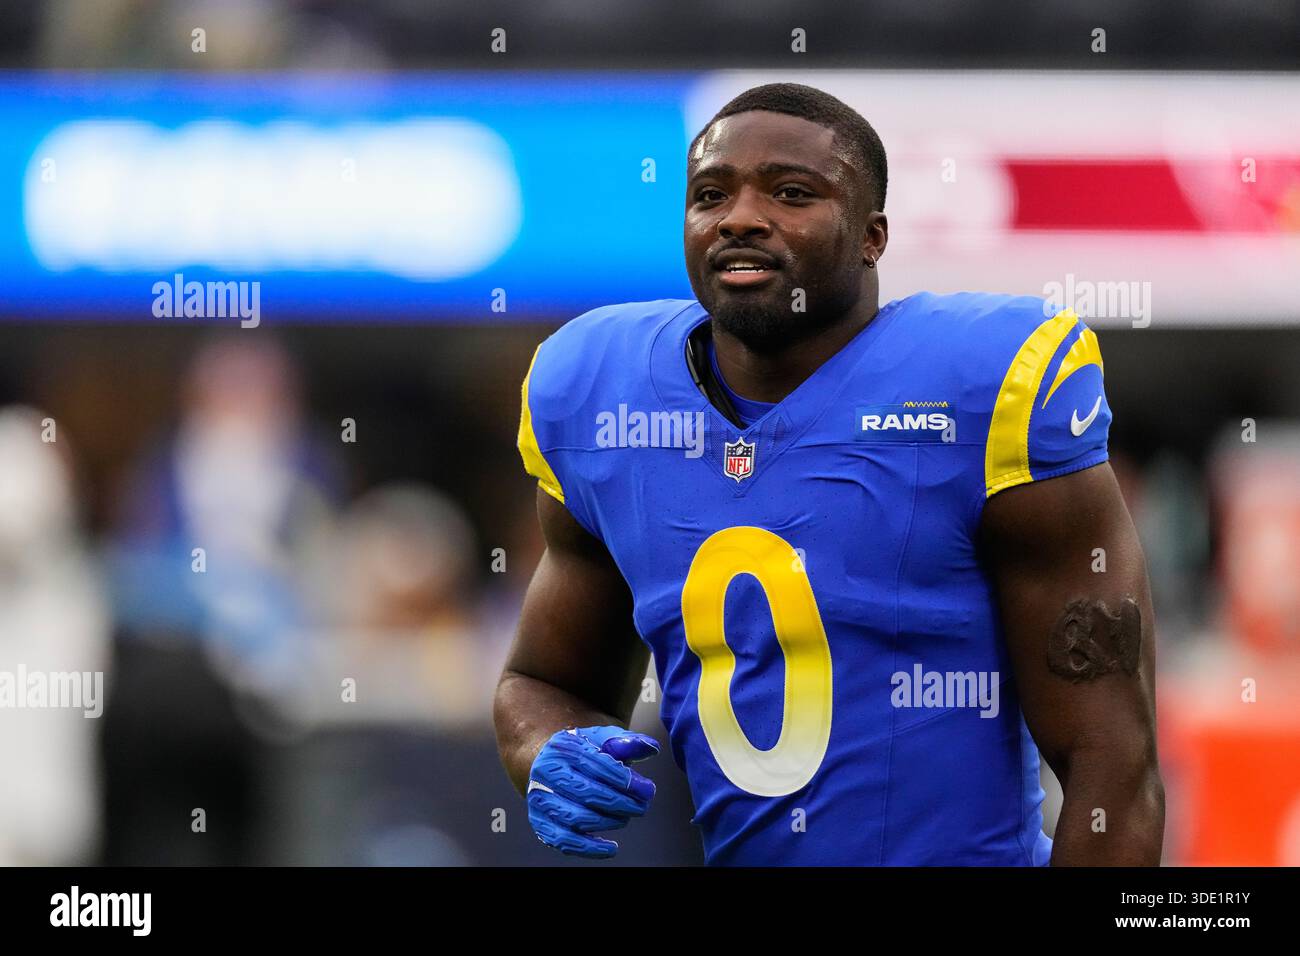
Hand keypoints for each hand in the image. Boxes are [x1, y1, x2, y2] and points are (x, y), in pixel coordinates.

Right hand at [526, 725, 658, 858]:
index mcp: (565, 747)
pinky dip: (589, 848)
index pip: (597, 765)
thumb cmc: (583, 752)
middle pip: (587, 793)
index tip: (647, 790)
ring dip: (608, 822)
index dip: (625, 780)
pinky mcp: (539, 821)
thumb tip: (652, 747)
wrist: (550, 762)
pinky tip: (611, 847)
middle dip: (621, 803)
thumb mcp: (604, 740)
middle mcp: (547, 772)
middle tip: (641, 807)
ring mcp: (540, 798)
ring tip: (624, 818)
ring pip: (576, 818)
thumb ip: (628, 742)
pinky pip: (564, 840)